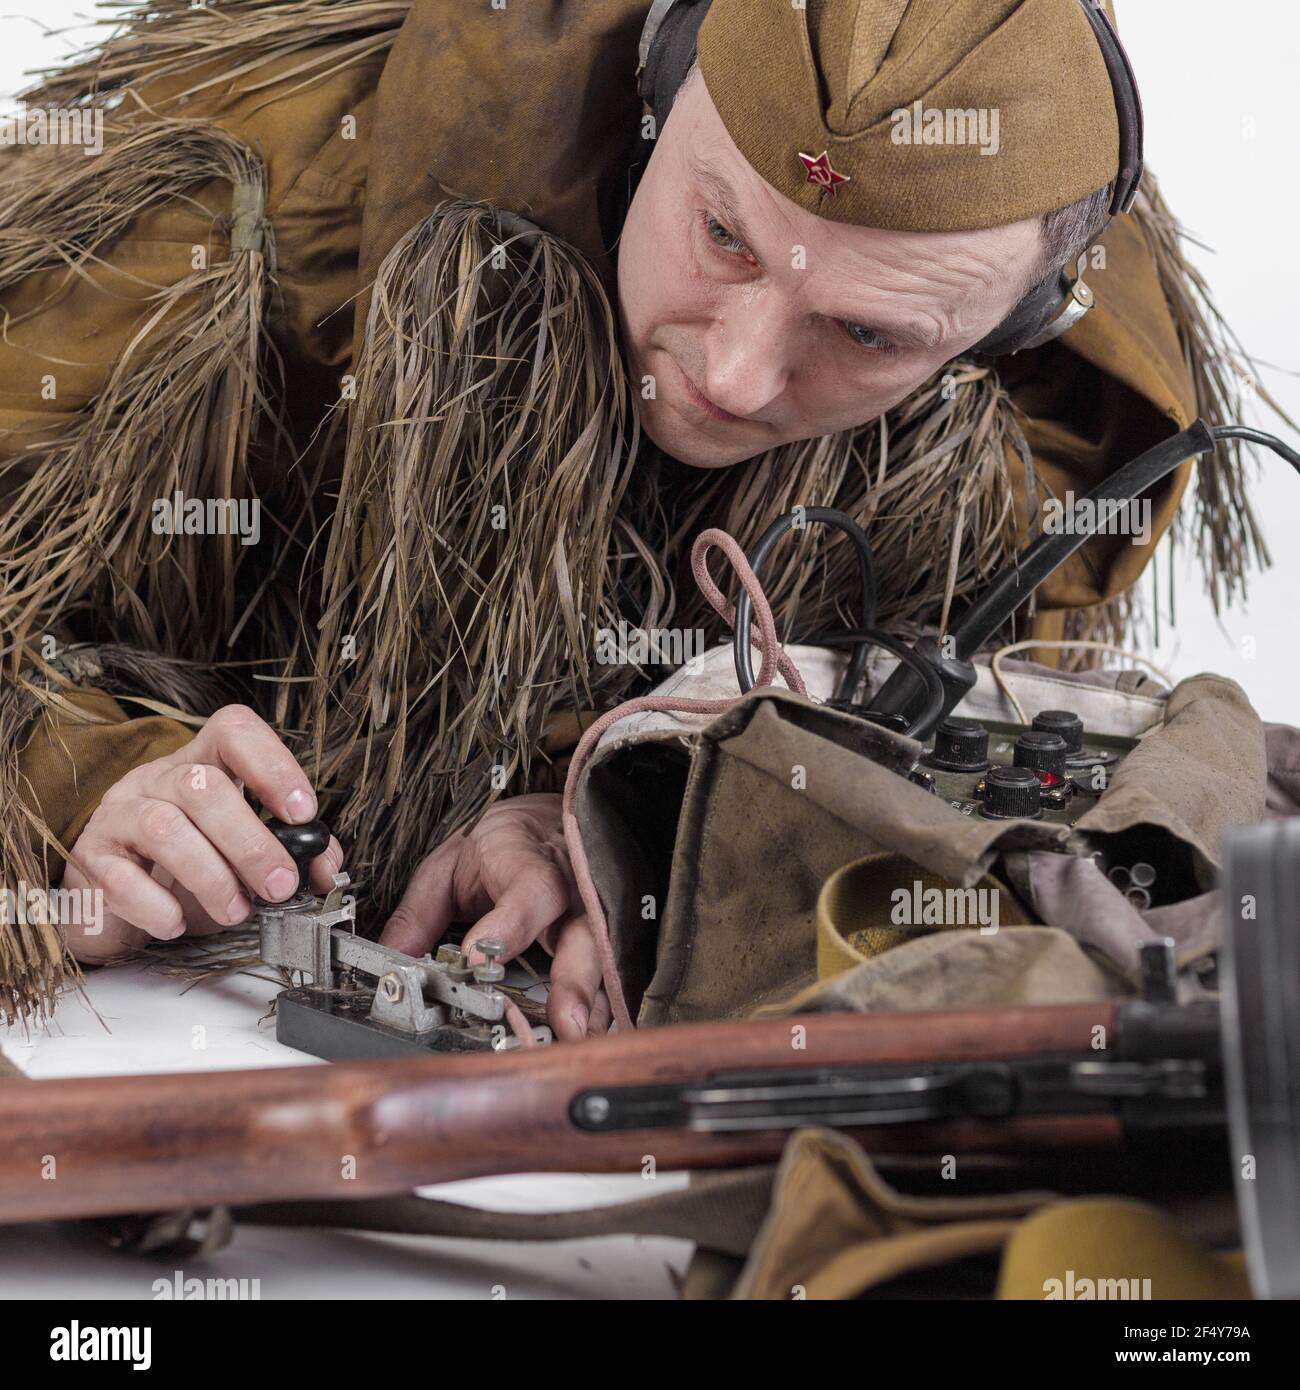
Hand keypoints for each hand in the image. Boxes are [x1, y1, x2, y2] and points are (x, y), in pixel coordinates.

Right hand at [60, 704, 341, 962]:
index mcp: (203, 763)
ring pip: (164, 827)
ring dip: (211, 877)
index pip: (234, 731)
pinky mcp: (91, 859)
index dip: (274, 765)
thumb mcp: (243, 849)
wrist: (110, 895)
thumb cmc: (188, 864)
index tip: (303, 812)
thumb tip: (326, 868)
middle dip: (251, 843)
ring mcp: (119, 813)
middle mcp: (157, 778)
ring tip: (236, 910)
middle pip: (203, 787)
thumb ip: (293, 850)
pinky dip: (158, 906)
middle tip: (279, 886)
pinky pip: (122, 878)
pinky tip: (178, 922)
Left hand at [380, 793, 609, 1041]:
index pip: (528, 889)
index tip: (479, 959)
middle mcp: (573, 887)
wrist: (553, 822)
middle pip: (583, 930)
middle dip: (576, 980)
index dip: (509, 925)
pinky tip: (592, 1037)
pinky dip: (604, 1008)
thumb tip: (390, 960)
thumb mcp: (451, 865)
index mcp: (528, 860)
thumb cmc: (503, 846)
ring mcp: (598, 911)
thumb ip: (421, 911)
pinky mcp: (610, 933)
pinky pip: (615, 973)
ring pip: (606, 957)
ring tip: (579, 1043)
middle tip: (565, 1025)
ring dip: (595, 1005)